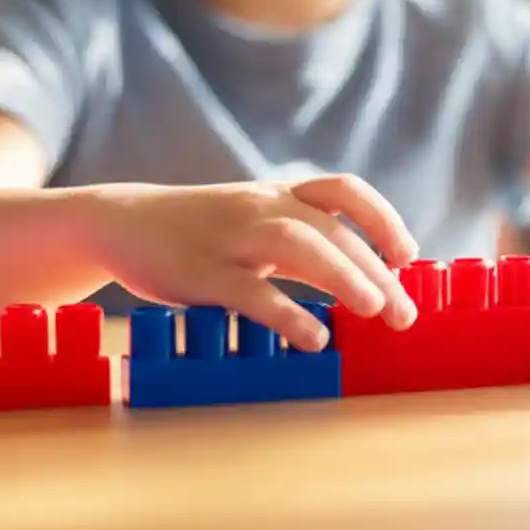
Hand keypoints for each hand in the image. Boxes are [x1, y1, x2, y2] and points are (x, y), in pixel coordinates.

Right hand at [91, 175, 418, 351]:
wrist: (122, 223)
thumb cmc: (204, 231)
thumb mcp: (258, 220)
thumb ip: (308, 241)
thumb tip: (370, 280)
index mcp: (280, 195)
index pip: (344, 190)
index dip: (383, 218)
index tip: (407, 255)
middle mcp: (261, 208)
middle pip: (331, 231)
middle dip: (375, 271)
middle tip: (404, 314)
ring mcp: (230, 238)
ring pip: (297, 245)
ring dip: (343, 275)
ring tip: (373, 310)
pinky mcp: (200, 272)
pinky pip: (250, 292)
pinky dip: (287, 315)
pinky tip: (314, 339)